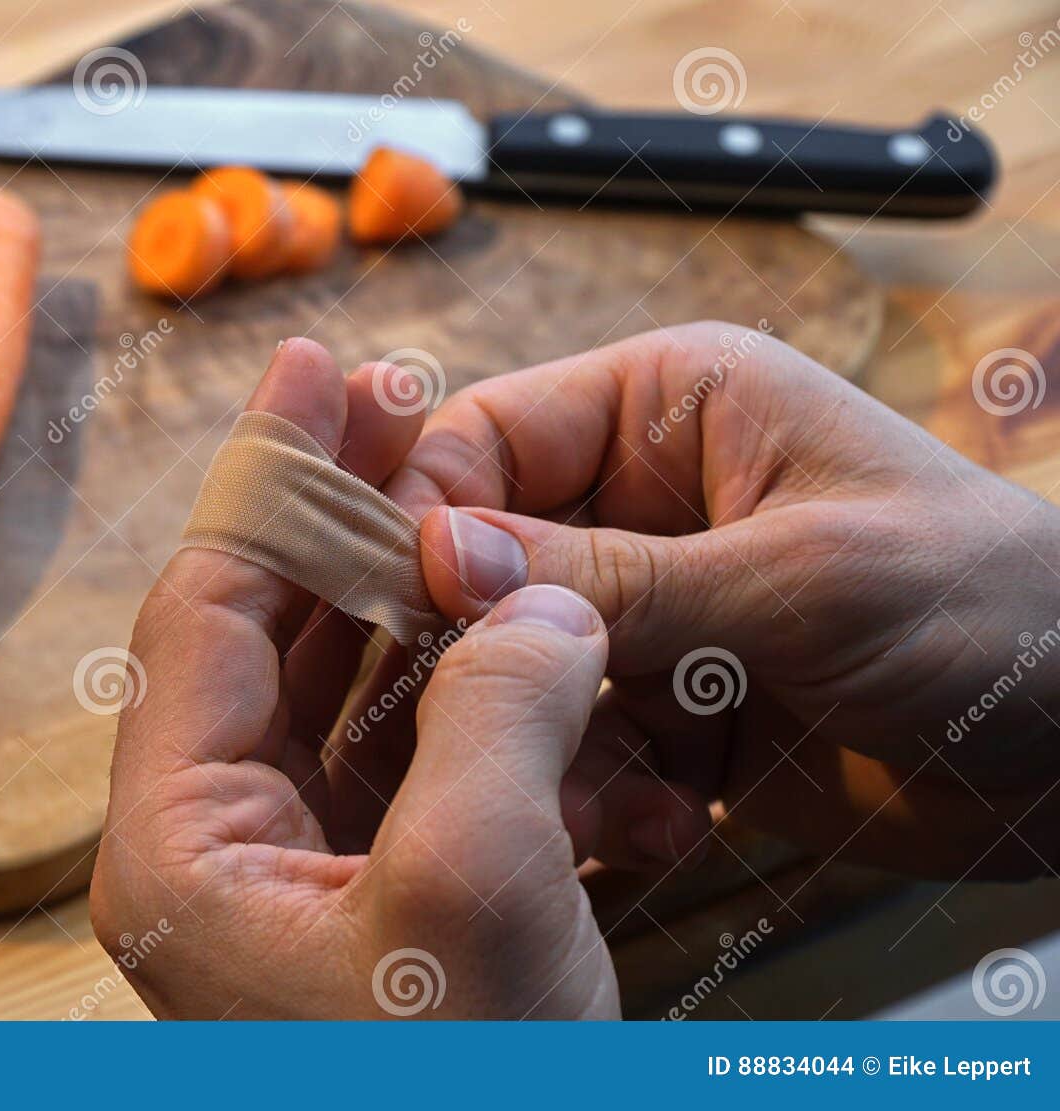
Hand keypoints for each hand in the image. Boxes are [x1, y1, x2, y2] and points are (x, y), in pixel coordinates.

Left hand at [90, 340, 623, 1017]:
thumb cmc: (451, 1093)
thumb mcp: (476, 896)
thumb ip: (496, 714)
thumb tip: (534, 603)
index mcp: (179, 845)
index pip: (208, 611)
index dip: (269, 480)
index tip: (315, 371)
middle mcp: (220, 849)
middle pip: (275, 635)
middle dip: (347, 519)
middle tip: (402, 407)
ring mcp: (300, 875)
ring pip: (352, 693)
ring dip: (426, 604)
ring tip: (486, 514)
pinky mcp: (379, 899)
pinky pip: (415, 763)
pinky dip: (479, 702)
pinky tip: (545, 657)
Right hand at [388, 321, 1059, 878]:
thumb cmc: (989, 606)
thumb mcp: (800, 579)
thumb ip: (618, 578)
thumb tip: (441, 554)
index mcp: (667, 407)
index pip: (487, 437)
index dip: (428, 512)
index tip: (404, 604)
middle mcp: (638, 499)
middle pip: (483, 562)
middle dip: (486, 655)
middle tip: (488, 729)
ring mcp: (648, 608)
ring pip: (516, 668)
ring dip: (550, 744)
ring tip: (619, 801)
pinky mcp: (664, 703)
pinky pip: (573, 741)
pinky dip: (601, 792)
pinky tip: (667, 822)